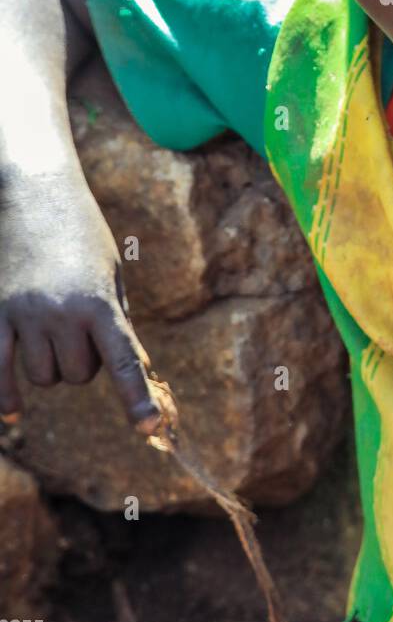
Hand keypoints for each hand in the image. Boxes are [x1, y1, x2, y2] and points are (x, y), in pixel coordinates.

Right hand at [0, 168, 161, 433]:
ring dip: (53, 367)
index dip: (136, 397)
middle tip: (84, 330)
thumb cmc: (84, 235)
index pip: (123, 361)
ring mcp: (24, 314)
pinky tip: (13, 413)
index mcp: (100, 302)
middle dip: (86, 363)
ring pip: (44, 377)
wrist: (37, 194)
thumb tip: (135, 370)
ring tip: (55, 334)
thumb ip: (118, 322)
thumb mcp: (113, 274)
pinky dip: (5, 395)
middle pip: (79, 375)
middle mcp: (62, 313)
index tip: (149, 428)